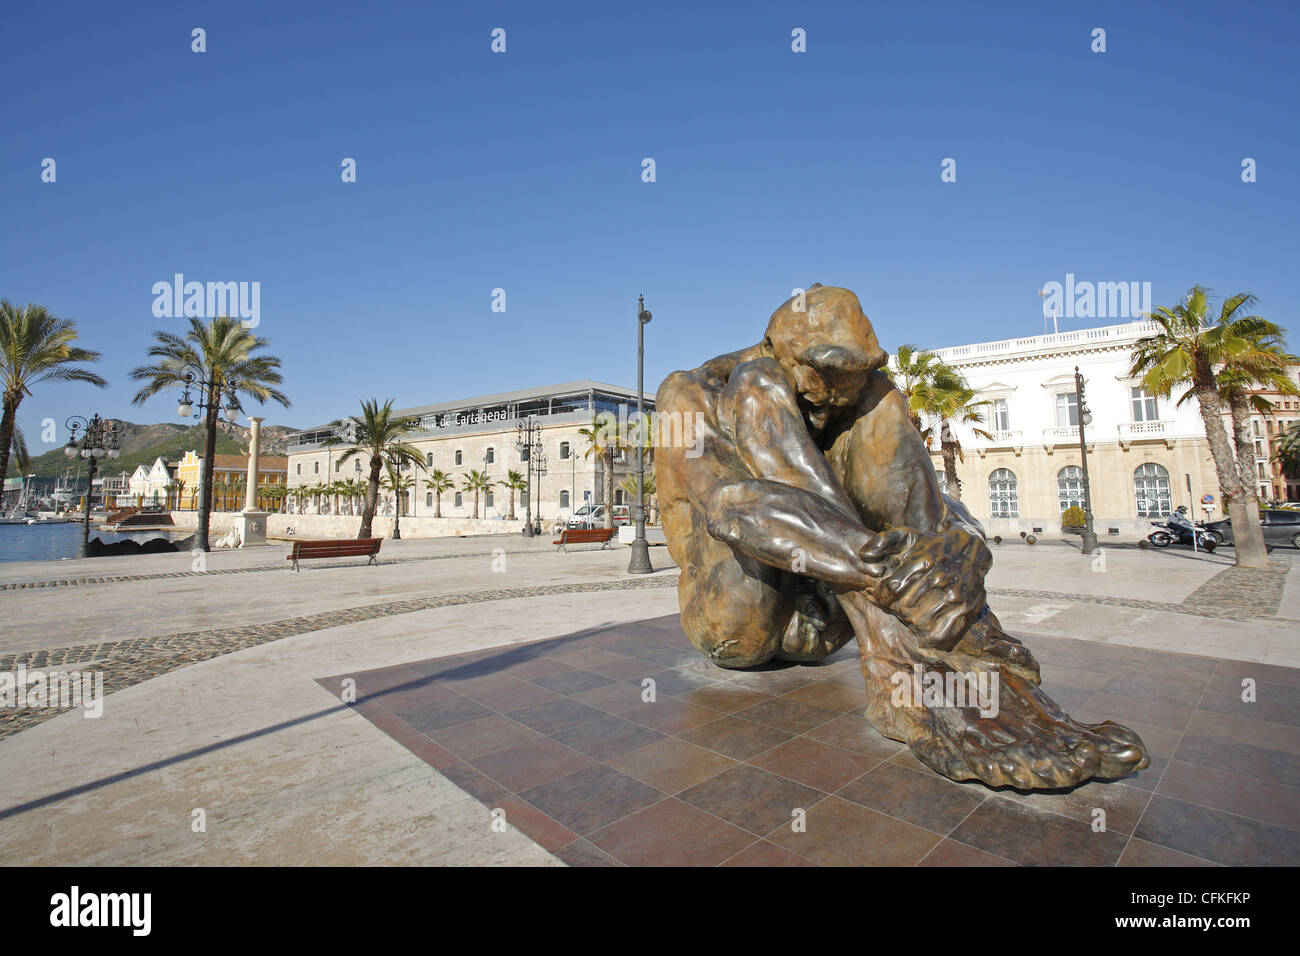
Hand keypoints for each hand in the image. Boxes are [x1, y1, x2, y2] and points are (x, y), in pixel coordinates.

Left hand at [869, 524, 990, 649]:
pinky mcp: (966, 608)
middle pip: (904, 608)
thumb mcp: (907, 536)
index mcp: (922, 561)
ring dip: (912, 624)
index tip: (885, 598)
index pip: (892, 589)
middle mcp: (938, 578)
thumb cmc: (931, 546)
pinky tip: (925, 636)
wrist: (969, 549)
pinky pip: (942, 634)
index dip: (883, 597)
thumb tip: (863, 556)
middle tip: (900, 607)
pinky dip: (931, 639)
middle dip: (898, 610)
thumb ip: (882, 542)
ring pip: (921, 623)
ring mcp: (954, 594)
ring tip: (912, 618)